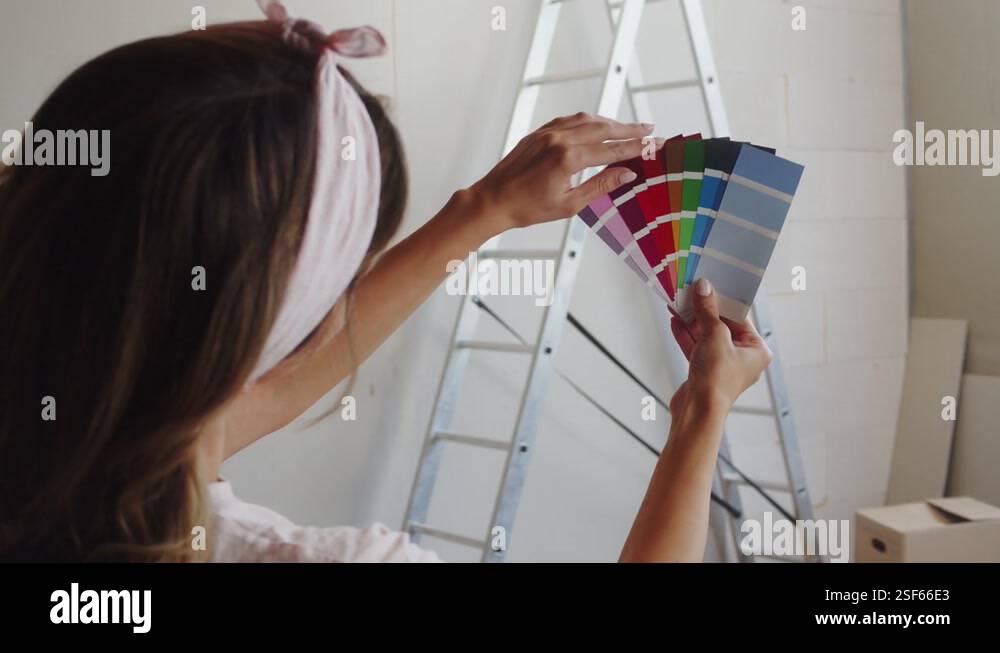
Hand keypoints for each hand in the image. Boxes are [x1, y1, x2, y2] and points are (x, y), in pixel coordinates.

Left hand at [468, 112, 654, 231]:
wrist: (493, 200)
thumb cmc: (529, 208)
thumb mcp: (569, 204)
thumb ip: (600, 186)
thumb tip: (627, 174)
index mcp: (568, 159)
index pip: (612, 150)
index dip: (636, 147)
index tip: (655, 144)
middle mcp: (559, 140)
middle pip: (603, 128)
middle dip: (629, 129)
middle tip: (650, 129)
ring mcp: (547, 133)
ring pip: (587, 120)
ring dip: (609, 122)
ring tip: (628, 127)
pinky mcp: (538, 133)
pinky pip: (569, 120)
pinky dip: (587, 121)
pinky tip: (596, 125)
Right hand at [669, 278, 771, 410]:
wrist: (697, 411)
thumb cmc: (716, 378)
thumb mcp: (714, 336)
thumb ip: (708, 311)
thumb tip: (703, 287)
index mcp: (757, 351)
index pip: (740, 318)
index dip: (723, 302)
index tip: (709, 287)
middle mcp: (743, 358)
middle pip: (722, 326)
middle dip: (703, 311)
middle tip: (690, 294)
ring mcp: (723, 366)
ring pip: (706, 337)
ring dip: (692, 322)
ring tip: (678, 304)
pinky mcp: (705, 372)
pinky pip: (696, 348)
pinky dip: (686, 336)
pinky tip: (675, 322)